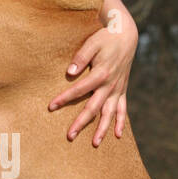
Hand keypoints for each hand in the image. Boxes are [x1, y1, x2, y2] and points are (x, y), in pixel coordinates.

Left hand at [48, 13, 137, 144]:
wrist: (126, 35)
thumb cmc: (106, 37)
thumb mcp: (92, 42)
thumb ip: (81, 57)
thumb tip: (70, 72)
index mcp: (101, 73)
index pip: (79, 89)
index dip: (64, 98)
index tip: (51, 106)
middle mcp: (110, 84)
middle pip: (94, 108)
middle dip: (81, 123)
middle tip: (69, 136)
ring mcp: (117, 89)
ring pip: (109, 113)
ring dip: (103, 129)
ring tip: (95, 143)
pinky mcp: (122, 90)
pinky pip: (123, 109)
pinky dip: (121, 122)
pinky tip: (117, 136)